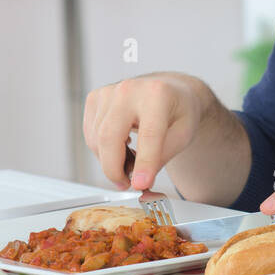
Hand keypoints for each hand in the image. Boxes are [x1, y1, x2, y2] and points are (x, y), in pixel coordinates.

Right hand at [82, 74, 205, 190]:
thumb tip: (141, 182)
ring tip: (131, 162)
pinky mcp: (95, 98)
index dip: (144, 163)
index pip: (148, 134)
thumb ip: (162, 157)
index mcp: (157, 94)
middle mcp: (129, 89)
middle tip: (127, 184)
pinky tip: (121, 147)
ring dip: (110, 161)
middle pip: (109, 137)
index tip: (141, 184)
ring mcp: (109, 92)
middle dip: (114, 169)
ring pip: (96, 140)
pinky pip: (90, 134)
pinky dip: (102, 150)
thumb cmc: (178, 110)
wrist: (170, 89)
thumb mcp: (183, 134)